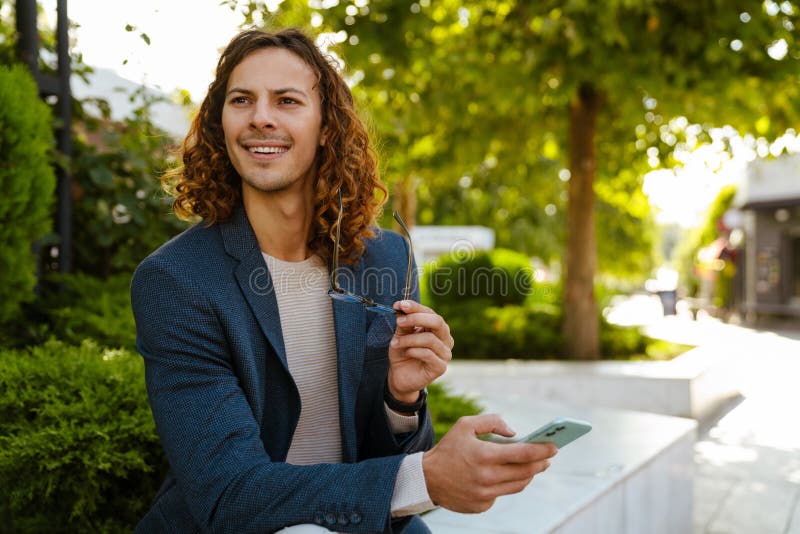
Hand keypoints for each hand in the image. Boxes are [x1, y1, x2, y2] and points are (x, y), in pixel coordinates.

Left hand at [387, 300, 453, 402]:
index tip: (400, 305)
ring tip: (395, 343)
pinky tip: (407, 352)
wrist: (400, 376)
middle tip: (399, 321)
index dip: (415, 307)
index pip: (430, 313)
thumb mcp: (401, 335)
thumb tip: (401, 307)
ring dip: (409, 339)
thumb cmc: (403, 353)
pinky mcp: (440, 367)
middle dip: (416, 319)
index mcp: (438, 328)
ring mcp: (445, 354)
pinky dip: (414, 351)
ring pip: (430, 339)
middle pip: (437, 322)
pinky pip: (428, 354)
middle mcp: (445, 339)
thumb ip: (403, 322)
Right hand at [422, 414, 556, 512]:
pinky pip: (502, 494)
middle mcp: (486, 478)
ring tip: (534, 466)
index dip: (542, 450)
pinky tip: (507, 476)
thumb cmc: (448, 448)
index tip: (555, 447)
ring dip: (529, 474)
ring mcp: (485, 494)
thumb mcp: (465, 425)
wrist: (426, 479)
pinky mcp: (481, 506)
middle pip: (525, 472)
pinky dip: (507, 484)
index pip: (523, 454)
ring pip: (518, 485)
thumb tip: (514, 432)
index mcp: (484, 455)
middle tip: (549, 457)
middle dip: (541, 463)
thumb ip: (492, 421)